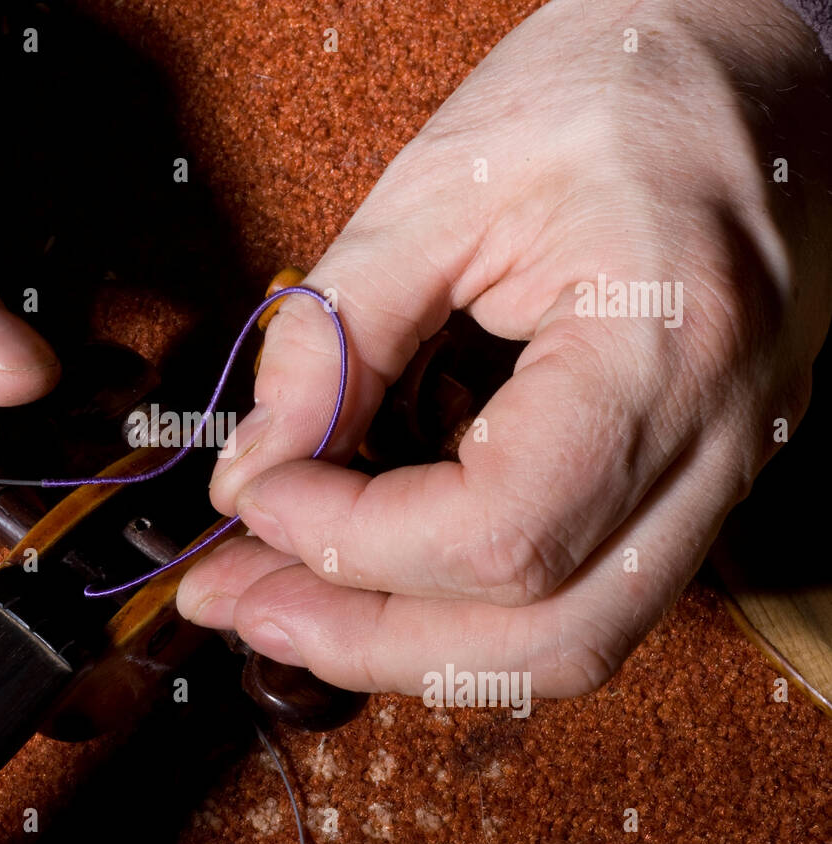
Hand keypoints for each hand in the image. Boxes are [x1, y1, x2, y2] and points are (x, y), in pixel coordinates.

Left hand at [178, 0, 831, 695]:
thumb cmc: (611, 91)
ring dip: (406, 643)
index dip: (350, 538)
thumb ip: (336, 331)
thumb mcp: (441, 184)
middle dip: (366, 638)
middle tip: (237, 604)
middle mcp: (714, 440)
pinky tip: (364, 564)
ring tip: (278, 604)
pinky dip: (457, 603)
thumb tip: (257, 463)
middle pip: (542, 631)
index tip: (253, 494)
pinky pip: (575, 589)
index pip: (500, 528)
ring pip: (566, 639)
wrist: (739, 68)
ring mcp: (714, 472)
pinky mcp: (677, 478)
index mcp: (666, 344)